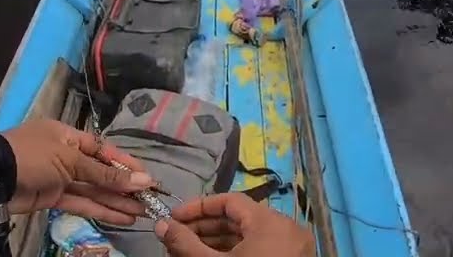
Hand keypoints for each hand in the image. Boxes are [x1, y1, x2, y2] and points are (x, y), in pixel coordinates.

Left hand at [2, 119, 154, 225]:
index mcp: (68, 136)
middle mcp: (66, 155)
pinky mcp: (52, 198)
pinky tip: (122, 218)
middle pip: (101, 172)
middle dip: (125, 186)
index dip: (126, 164)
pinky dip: (100, 210)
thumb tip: (141, 180)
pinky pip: (81, 203)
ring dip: (117, 201)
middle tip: (150, 200)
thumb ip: (105, 174)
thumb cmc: (32, 156)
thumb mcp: (70, 159)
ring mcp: (59, 178)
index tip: (148, 178)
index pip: (104, 150)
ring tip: (143, 212)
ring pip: (94, 190)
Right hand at [153, 193, 314, 255]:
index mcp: (270, 222)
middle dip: (205, 227)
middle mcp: (286, 229)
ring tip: (187, 250)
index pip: (230, 201)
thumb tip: (161, 225)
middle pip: (239, 218)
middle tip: (176, 236)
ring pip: (248, 235)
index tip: (174, 218)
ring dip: (216, 241)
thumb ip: (185, 244)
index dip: (199, 207)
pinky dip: (235, 252)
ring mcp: (291, 248)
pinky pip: (260, 248)